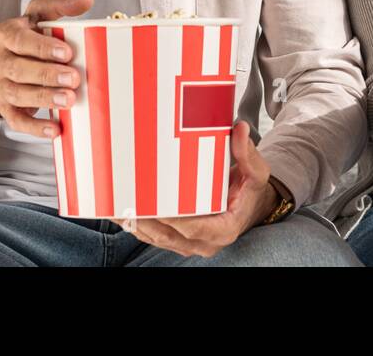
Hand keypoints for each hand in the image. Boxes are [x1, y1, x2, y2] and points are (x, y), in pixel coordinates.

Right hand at [0, 0, 94, 137]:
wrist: (1, 60)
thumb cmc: (26, 35)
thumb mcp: (38, 14)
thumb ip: (60, 5)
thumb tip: (85, 0)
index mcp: (6, 34)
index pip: (20, 40)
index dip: (42, 47)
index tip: (66, 52)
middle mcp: (0, 60)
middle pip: (19, 70)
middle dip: (47, 75)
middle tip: (73, 78)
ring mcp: (0, 85)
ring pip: (17, 94)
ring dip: (43, 98)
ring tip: (69, 100)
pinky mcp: (5, 107)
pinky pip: (17, 120)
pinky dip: (35, 127)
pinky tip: (54, 129)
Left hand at [121, 121, 276, 257]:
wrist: (250, 207)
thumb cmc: (250, 191)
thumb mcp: (256, 173)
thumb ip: (247, 153)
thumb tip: (239, 129)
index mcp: (225, 228)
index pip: (194, 228)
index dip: (172, 219)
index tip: (155, 204)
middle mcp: (206, 242)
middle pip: (169, 235)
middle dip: (145, 221)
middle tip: (126, 199)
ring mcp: (191, 245)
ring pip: (158, 239)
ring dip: (136, 224)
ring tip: (116, 205)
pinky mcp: (180, 241)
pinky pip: (156, 238)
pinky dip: (138, 227)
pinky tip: (122, 212)